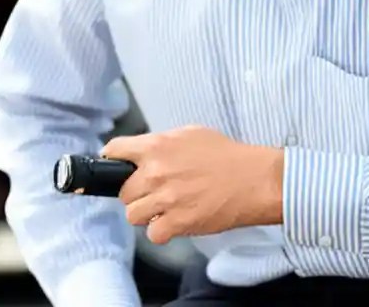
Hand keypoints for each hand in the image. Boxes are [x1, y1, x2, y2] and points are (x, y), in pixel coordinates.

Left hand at [101, 125, 283, 244]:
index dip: (113, 159)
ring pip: (132, 215)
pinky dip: (162, 232)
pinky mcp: (178, 223)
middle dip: (136, 193)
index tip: (115, 167)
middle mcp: (155, 173)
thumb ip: (162, 143)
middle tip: (154, 192)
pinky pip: (153, 234)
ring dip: (147, 214)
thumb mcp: (190, 134)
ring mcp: (165, 199)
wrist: (255, 179)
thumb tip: (143, 151)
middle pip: (122, 191)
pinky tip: (175, 222)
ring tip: (165, 209)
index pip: (114, 150)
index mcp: (156, 147)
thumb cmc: (227, 156)